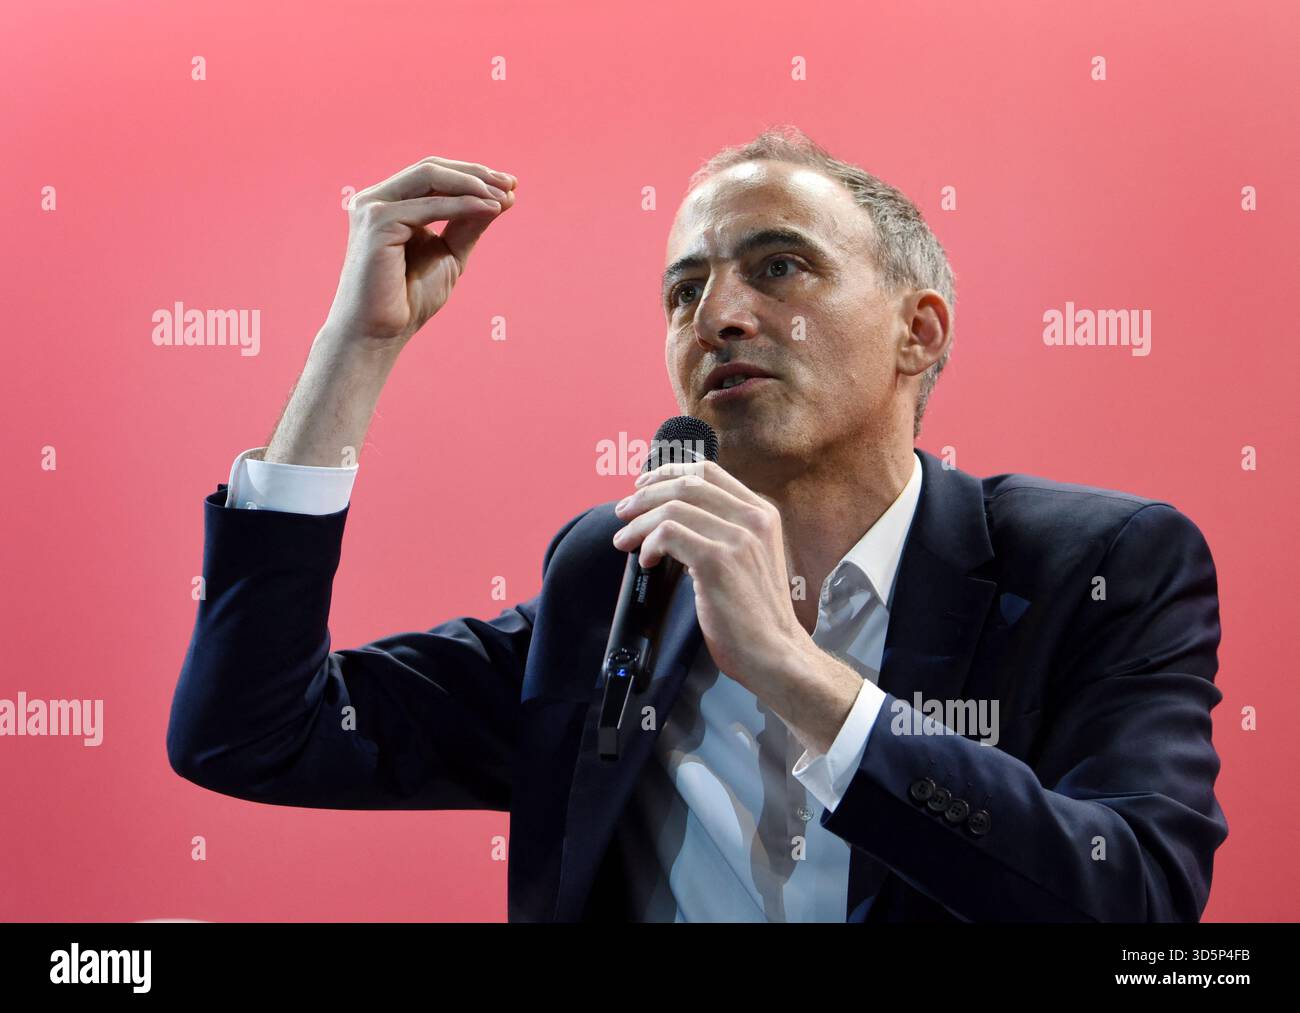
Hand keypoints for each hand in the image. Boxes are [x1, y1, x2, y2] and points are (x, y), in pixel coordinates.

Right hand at [323, 154, 516, 348]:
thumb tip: (501, 198)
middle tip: (511, 185)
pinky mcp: (377, 223)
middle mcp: (376, 199)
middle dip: (476, 174)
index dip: (472, 175)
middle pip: (431, 169)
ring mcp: (373, 208)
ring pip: (429, 177)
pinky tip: (489, 209)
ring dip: (472, 184)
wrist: (380, 334)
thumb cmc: (409, 299)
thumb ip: (468, 225)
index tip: (510, 186)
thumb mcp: (449, 254)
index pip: (433, 175)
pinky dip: (462, 205)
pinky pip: (428, 206)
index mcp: (389, 203)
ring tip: (504, 196)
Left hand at [611, 460, 809, 698]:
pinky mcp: (717, 562)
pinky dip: (649, 544)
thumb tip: (673, 520)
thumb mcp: (750, 558)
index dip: (668, 473)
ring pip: (673, 508)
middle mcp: (753, 519)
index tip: (643, 485)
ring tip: (624, 541)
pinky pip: (668, 534)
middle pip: (686, 485)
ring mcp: (737, 539)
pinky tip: (646, 561)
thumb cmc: (755, 614)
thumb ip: (725, 533)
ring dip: (639, 524)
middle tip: (623, 513)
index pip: (708, 472)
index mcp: (761, 513)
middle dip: (645, 496)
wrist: (774, 652)